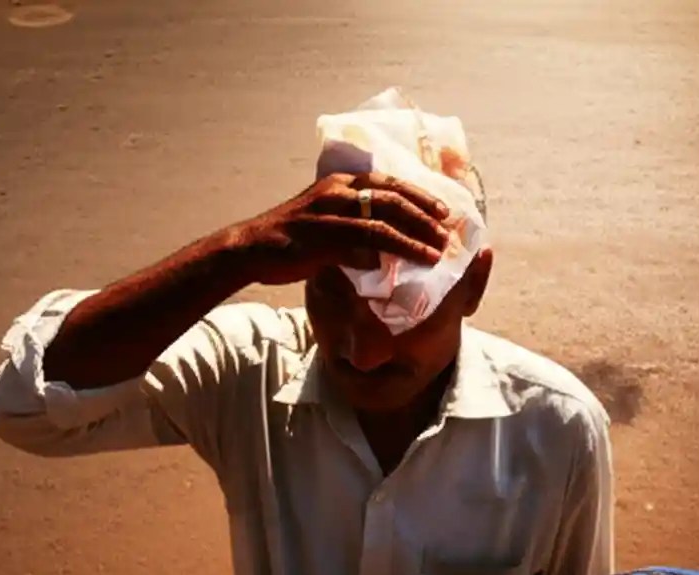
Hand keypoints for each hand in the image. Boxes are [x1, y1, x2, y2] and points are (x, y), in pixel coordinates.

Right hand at [236, 172, 453, 285]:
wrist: (252, 248)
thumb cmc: (291, 236)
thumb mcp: (324, 216)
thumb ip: (353, 220)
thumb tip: (385, 237)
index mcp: (340, 183)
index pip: (388, 183)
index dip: (420, 195)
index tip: (444, 210)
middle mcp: (336, 193)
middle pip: (391, 199)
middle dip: (424, 216)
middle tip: (447, 232)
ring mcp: (327, 216)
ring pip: (380, 224)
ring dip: (412, 239)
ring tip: (434, 253)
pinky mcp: (319, 241)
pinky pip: (358, 248)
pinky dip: (383, 257)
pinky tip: (401, 267)